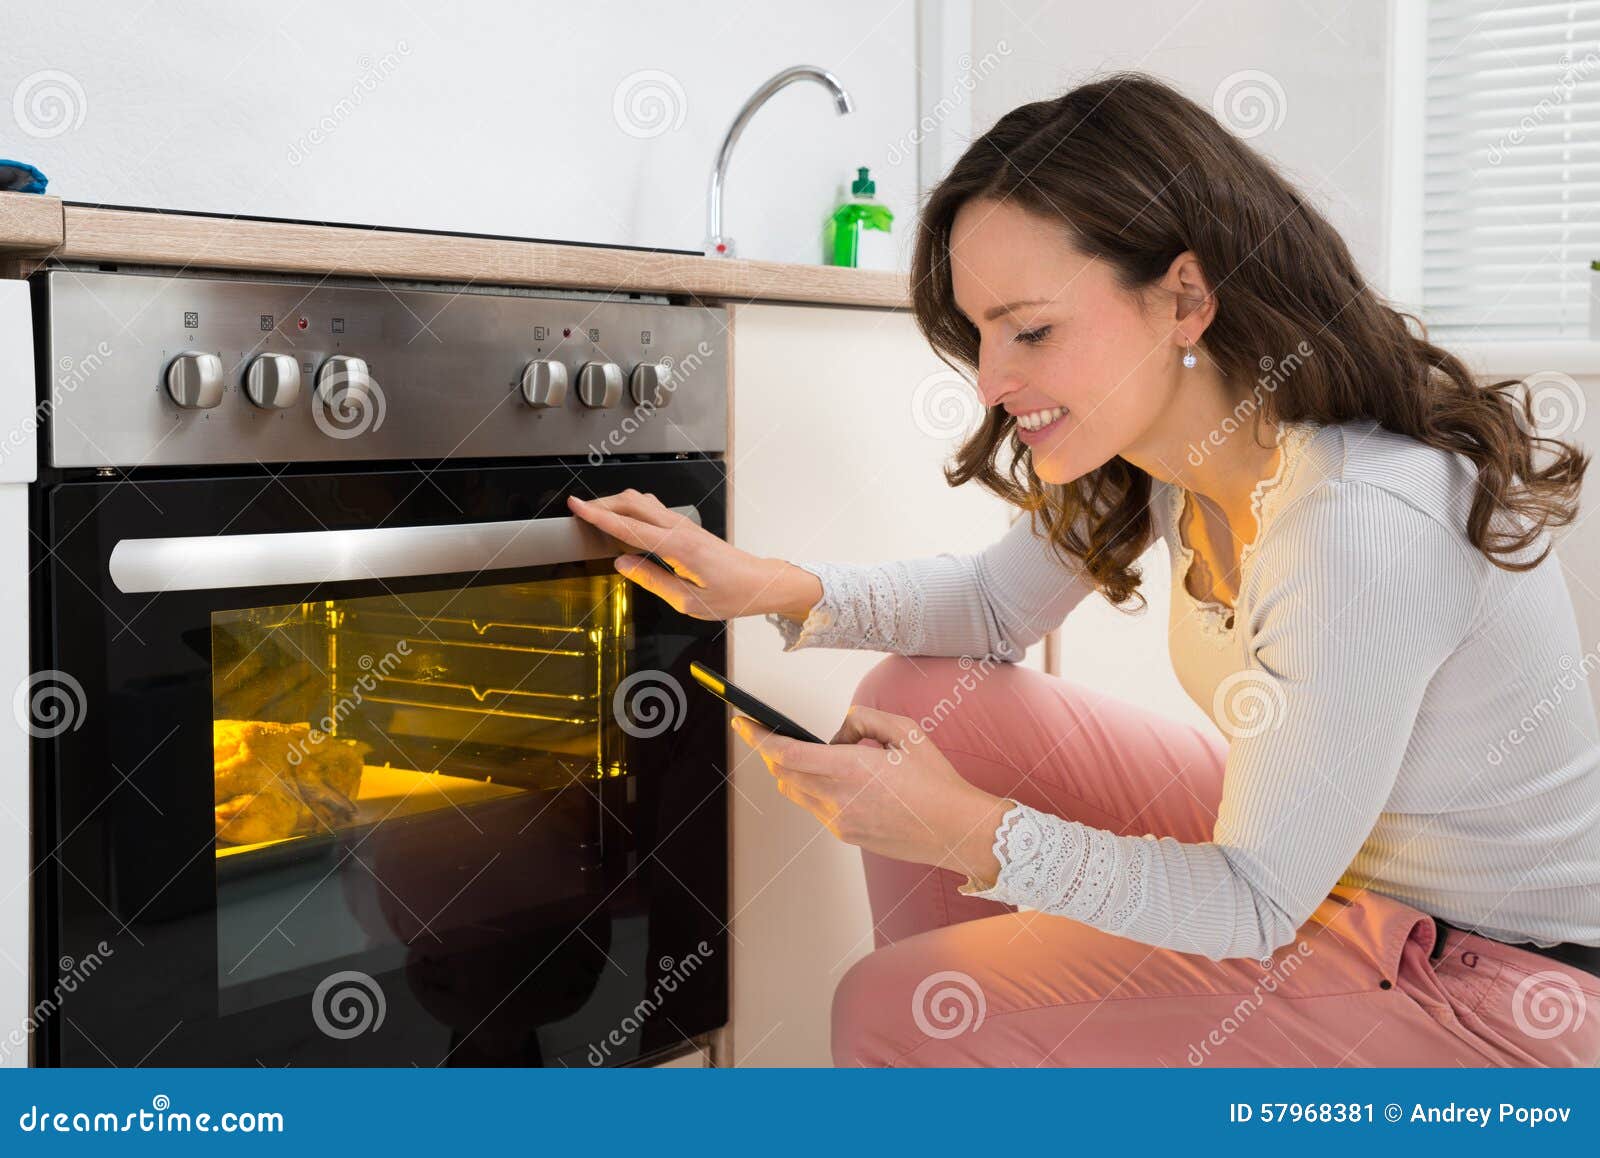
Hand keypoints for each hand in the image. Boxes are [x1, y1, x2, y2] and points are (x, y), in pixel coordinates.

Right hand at [566, 489, 820, 621]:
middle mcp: (680, 529)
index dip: (599, 516)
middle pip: (632, 502)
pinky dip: (633, 510)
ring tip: (598, 517)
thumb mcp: (687, 600)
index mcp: (678, 547)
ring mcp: (684, 524)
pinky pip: (653, 509)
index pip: (628, 526)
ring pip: (643, 501)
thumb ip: (652, 580)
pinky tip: (626, 523)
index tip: (576, 507)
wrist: (760, 583)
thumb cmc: (732, 595)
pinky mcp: (687, 527)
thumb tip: (622, 564)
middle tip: (580, 512)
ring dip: (618, 504)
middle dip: (603, 503)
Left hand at [730, 704, 1012, 884]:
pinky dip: (817, 790)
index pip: (786, 753)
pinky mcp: (846, 836)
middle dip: (773, 751)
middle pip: (783, 773)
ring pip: (797, 792)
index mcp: (851, 768)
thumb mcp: (906, 731)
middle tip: (773, 733)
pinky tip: (842, 780)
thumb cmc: (936, 781)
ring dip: (796, 772)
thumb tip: (840, 730)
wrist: (956, 830)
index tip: (743, 722)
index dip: (758, 737)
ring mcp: (839, 822)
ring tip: (821, 756)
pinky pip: (817, 808)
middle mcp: (838, 798)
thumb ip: (864, 719)